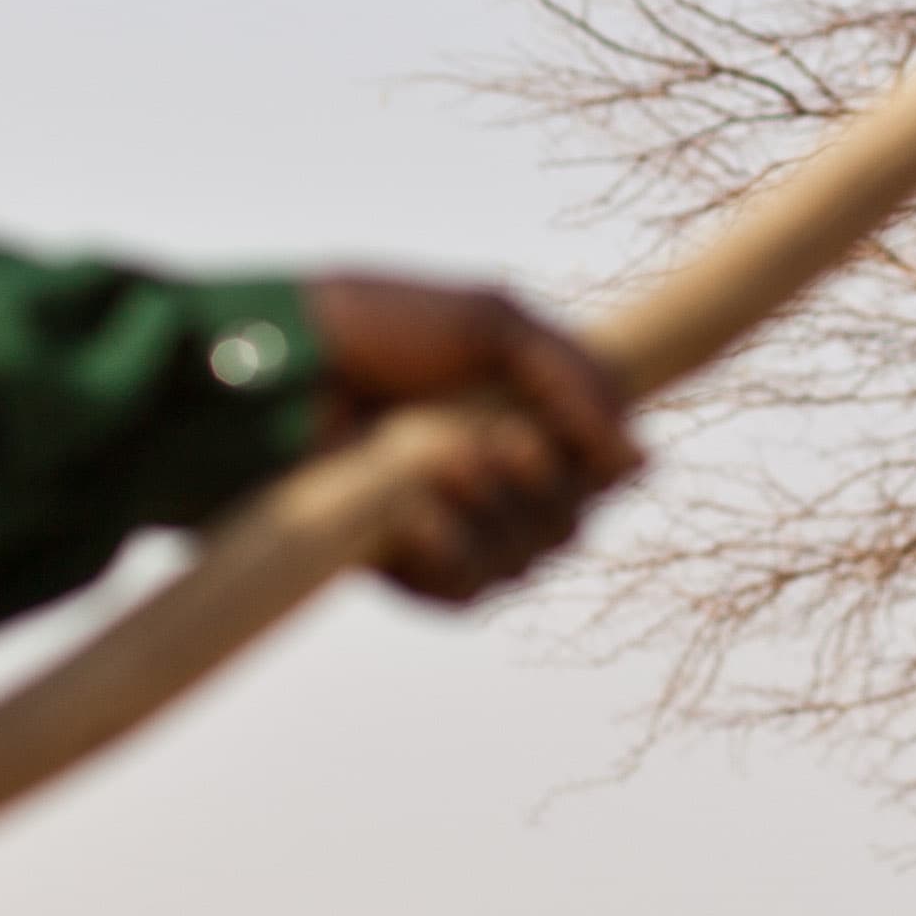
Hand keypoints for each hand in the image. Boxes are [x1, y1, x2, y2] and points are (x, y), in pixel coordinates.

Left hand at [300, 273, 640, 604]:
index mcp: (522, 413)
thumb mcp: (490, 322)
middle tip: (495, 441)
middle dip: (540, 484)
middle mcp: (492, 474)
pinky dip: (448, 554)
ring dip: (488, 510)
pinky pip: (462, 593)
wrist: (274, 364)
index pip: (601, 470)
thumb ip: (575, 379)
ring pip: (522, 560)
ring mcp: (448, 522)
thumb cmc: (374, 328)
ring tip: (435, 461)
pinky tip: (415, 519)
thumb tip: (641, 460)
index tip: (565, 431)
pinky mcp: (399, 561)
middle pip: (571, 522)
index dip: (598, 462)